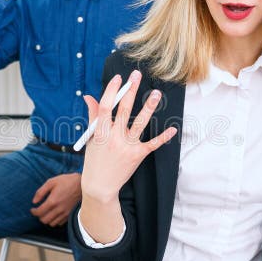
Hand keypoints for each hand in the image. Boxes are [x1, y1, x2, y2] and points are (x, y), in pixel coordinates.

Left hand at [31, 173, 81, 226]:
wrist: (83, 184)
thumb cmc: (67, 181)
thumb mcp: (51, 182)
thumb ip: (40, 192)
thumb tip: (34, 201)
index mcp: (52, 201)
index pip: (39, 212)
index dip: (33, 212)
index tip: (33, 209)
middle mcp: (59, 209)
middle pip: (44, 220)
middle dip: (39, 216)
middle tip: (39, 211)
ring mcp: (65, 213)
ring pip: (52, 223)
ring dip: (47, 219)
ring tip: (47, 213)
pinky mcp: (70, 215)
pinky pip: (60, 223)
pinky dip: (55, 220)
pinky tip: (55, 214)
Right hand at [81, 70, 177, 204]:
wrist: (100, 186)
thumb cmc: (94, 160)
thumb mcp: (92, 138)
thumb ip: (93, 117)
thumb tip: (89, 97)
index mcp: (101, 132)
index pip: (106, 106)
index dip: (112, 90)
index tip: (118, 78)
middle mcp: (114, 137)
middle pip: (124, 109)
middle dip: (130, 90)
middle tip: (136, 75)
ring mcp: (127, 146)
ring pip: (140, 123)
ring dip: (148, 107)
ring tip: (155, 93)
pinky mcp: (137, 155)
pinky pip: (152, 144)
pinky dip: (163, 137)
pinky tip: (173, 129)